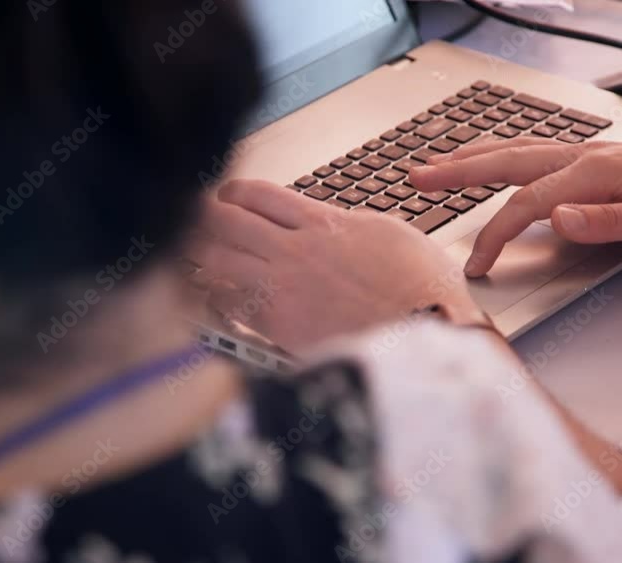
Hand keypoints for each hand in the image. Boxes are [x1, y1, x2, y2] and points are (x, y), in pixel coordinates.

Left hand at [187, 180, 480, 353]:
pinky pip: (228, 305)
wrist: (427, 330)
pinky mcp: (279, 324)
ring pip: (215, 259)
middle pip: (224, 220)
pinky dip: (215, 298)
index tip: (225, 198)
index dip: (232, 192)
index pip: (258, 194)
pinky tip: (216, 298)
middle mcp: (296, 250)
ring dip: (200, 256)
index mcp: (324, 222)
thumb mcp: (390, 233)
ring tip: (194, 258)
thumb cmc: (421, 287)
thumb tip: (328, 222)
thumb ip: (347, 224)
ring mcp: (284, 286)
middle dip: (202, 217)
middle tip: (194, 222)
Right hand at [409, 138, 621, 276]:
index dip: (494, 233)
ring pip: (518, 153)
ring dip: (475, 158)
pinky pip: (536, 156)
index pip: (525, 203)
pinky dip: (504, 157)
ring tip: (441, 164)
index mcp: (594, 173)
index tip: (476, 263)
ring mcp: (588, 157)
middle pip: (507, 162)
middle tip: (418, 176)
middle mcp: (586, 158)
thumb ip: (607, 220)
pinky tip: (496, 163)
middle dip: (458, 171)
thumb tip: (556, 218)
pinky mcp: (594, 163)